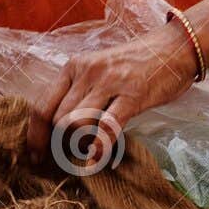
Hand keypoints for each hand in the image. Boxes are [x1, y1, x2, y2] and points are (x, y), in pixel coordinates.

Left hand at [28, 27, 198, 170]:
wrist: (173, 48)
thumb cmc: (134, 63)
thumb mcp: (98, 70)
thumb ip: (79, 92)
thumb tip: (59, 127)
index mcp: (74, 66)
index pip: (42, 104)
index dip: (35, 134)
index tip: (34, 155)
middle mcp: (87, 72)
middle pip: (57, 118)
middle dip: (58, 144)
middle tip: (67, 158)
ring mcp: (110, 82)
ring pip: (76, 123)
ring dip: (78, 145)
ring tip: (85, 154)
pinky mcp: (133, 95)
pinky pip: (108, 127)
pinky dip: (99, 147)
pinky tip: (96, 160)